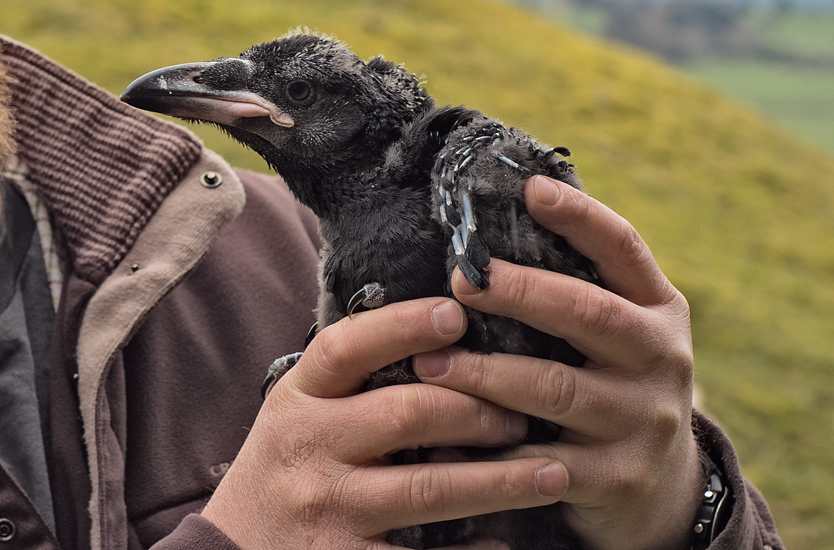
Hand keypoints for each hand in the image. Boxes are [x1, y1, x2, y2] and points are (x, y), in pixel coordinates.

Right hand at [202, 295, 568, 549]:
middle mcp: (309, 450)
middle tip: (522, 413)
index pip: (346, 348)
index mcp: (296, 401)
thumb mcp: (297, 415)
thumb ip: (349, 383)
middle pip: (405, 413)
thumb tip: (440, 334)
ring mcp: (330, 510)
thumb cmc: (286, 473)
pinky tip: (511, 541)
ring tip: (553, 473)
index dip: (402, 325)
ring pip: (430, 487)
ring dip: (501, 480)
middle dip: (477, 409)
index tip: (458, 312)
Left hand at [414, 176, 702, 549]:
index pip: (623, 247)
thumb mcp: (613, 331)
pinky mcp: (618, 477)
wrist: (662, 488)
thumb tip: (482, 226)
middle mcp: (661, 358)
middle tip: (461, 280)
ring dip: (485, 373)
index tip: (530, 188)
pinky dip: (488, 449)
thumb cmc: (607, 381)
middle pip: (590, 314)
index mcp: (657, 308)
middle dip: (521, 292)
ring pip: (556, 388)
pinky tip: (442, 443)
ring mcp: (643, 419)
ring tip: (428, 362)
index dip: (580, 216)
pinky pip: (541, 461)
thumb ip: (572, 285)